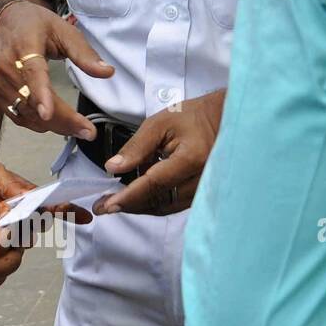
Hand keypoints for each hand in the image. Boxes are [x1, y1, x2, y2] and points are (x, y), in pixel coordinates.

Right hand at [0, 0, 113, 137]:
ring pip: (25, 112)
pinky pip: (15, 115)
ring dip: (51, 125)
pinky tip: (52, 123)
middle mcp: (5, 65)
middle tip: (87, 131)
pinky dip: (35, 124)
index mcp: (24, 46)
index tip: (47, 114)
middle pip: (31, 101)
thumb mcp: (65, 31)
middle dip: (61, 120)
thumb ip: (85, 54)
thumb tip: (107, 73)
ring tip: (76, 128)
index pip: (32, 73)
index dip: (40, 95)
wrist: (6, 21)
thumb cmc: (37, 25)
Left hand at [94, 90, 225, 215]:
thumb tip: (113, 168)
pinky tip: (137, 196)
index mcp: (191, 159)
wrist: (223, 120)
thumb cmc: (192, 117)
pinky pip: (174, 204)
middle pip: (159, 202)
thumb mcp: (159, 124)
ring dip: (139, 207)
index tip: (106, 205)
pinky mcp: (202, 194)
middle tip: (102, 206)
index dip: (128, 197)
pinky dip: (153, 203)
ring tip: (115, 200)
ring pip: (166, 207)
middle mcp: (201, 180)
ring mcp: (204, 190)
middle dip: (129, 205)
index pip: (154, 184)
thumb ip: (136, 147)